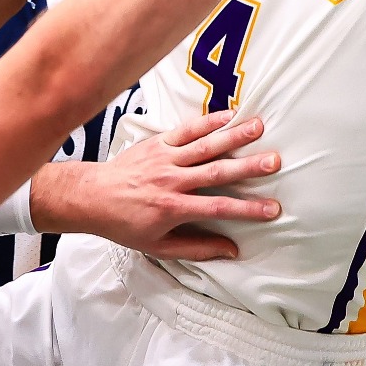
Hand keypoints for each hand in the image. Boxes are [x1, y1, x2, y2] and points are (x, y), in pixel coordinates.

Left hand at [31, 110, 281, 259]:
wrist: (91, 197)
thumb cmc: (125, 225)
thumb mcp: (159, 247)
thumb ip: (197, 248)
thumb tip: (232, 251)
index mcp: (173, 208)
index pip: (217, 209)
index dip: (247, 210)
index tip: (272, 209)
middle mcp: (171, 180)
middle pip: (216, 172)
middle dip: (247, 167)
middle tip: (274, 162)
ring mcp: (165, 158)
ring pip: (205, 145)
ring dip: (233, 136)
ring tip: (259, 127)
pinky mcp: (159, 142)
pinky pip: (187, 129)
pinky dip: (209, 121)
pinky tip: (230, 114)